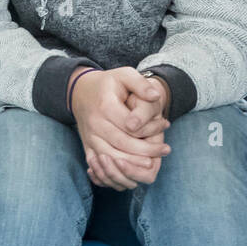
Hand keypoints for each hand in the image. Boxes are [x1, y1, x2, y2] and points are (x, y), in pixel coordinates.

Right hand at [73, 68, 169, 190]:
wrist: (80, 91)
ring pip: (112, 157)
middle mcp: (94, 122)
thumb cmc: (108, 84)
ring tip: (153, 161)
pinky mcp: (87, 144)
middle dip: (147, 150)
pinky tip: (133, 168)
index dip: (150, 129)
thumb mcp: (124, 75)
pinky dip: (116, 170)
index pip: (130, 125)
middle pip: (123, 144)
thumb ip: (141, 84)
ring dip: (134, 163)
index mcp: (104, 105)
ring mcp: (89, 135)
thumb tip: (155, 96)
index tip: (166, 125)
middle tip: (165, 150)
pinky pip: (100, 164)